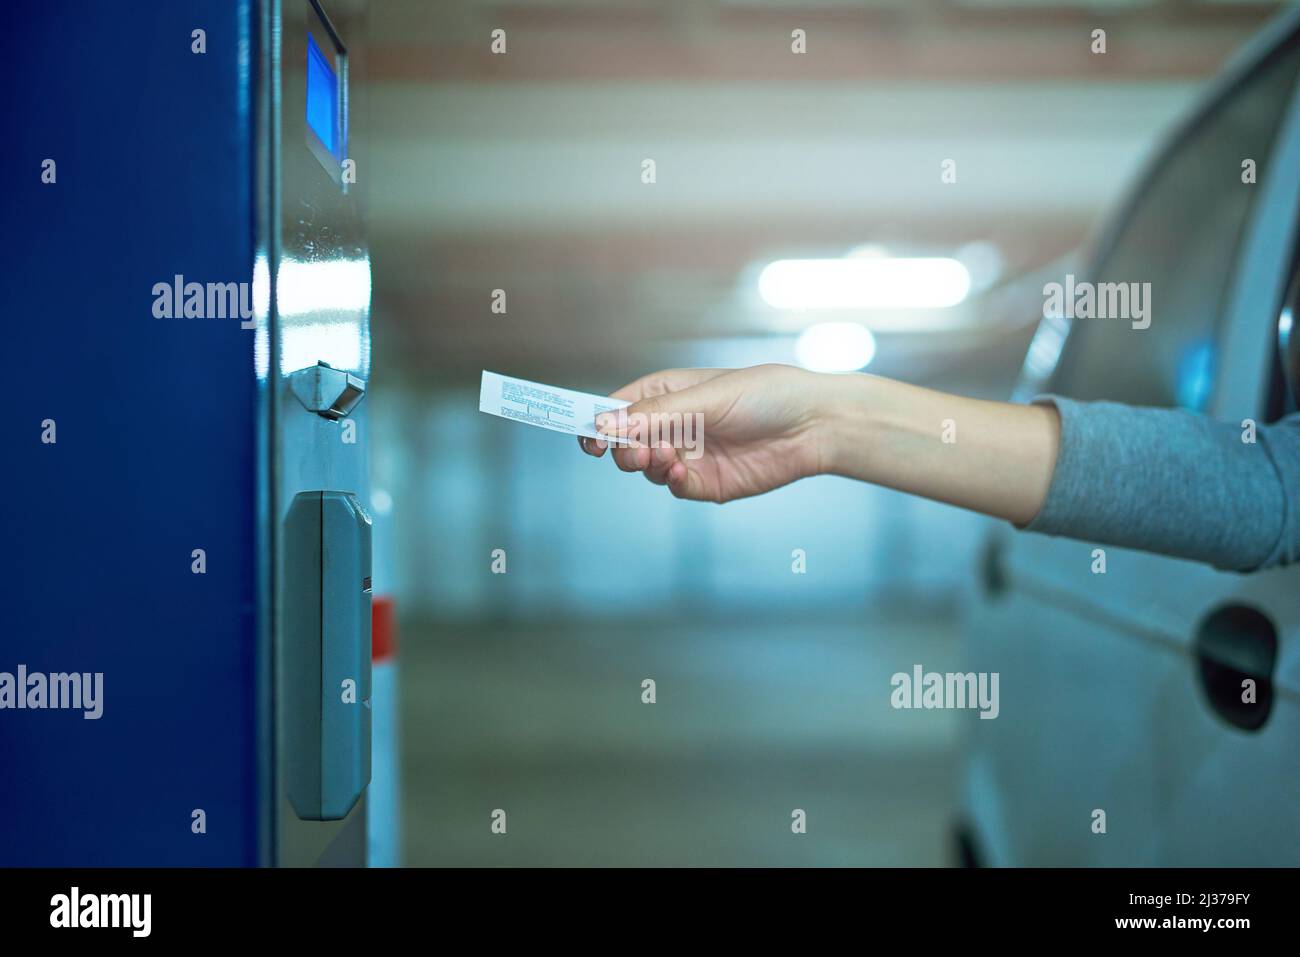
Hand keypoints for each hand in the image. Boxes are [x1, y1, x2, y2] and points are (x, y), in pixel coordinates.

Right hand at [577, 364, 828, 501]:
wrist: (814, 424)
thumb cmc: (765, 394)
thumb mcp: (708, 396)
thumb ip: (658, 414)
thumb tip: (609, 426)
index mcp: (667, 394)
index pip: (617, 407)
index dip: (597, 421)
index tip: (588, 436)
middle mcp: (672, 425)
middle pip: (624, 442)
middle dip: (621, 448)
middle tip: (632, 450)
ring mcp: (687, 455)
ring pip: (645, 467)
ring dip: (646, 463)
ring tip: (665, 455)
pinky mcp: (705, 483)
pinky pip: (673, 487)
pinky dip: (669, 481)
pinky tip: (678, 472)